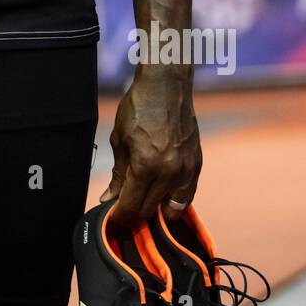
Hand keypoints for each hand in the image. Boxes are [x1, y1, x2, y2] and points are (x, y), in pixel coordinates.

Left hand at [99, 71, 201, 226]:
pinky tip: (162, 195)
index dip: (120, 217)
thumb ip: (118, 175)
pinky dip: (174, 200)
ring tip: (144, 204)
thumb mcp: (119, 141)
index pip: (131, 206)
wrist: (166, 86)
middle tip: (125, 211)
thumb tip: (109, 199)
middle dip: (135, 215)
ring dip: (156, 211)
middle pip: (150, 210)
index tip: (113, 219)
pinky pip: (187, 194)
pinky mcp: (196, 164)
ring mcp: (186, 170)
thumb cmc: (139, 108)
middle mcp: (169, 173)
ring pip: (172, 208)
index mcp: (146, 166)